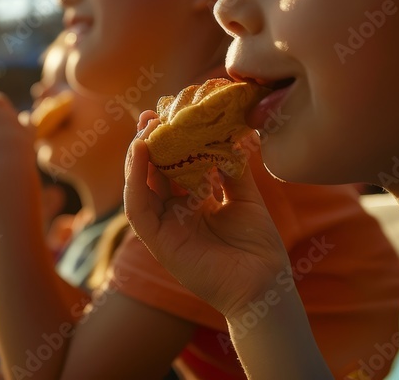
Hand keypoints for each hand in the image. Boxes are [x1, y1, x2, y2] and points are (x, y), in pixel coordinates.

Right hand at [123, 116, 290, 318]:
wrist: (264, 285)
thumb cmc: (258, 248)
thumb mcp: (246, 197)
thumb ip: (232, 168)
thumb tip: (228, 134)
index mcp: (192, 204)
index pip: (172, 166)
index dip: (169, 141)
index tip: (170, 114)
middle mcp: (173, 214)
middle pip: (151, 173)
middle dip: (149, 142)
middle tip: (151, 114)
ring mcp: (163, 227)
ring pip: (138, 187)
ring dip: (136, 156)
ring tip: (145, 128)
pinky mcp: (157, 241)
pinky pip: (137, 208)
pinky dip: (134, 179)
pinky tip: (140, 152)